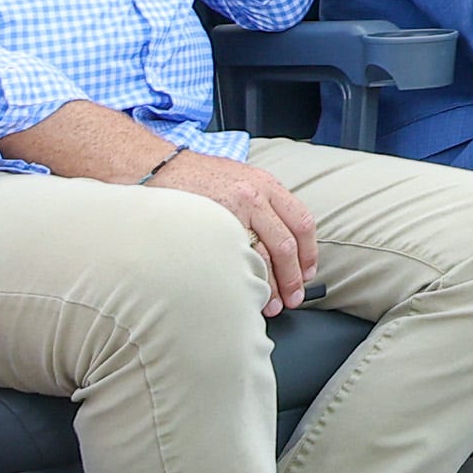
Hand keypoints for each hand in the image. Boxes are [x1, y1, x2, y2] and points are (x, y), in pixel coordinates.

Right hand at [147, 150, 319, 312]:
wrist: (163, 167)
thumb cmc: (202, 178)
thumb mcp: (243, 180)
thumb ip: (265, 205)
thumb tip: (281, 244)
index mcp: (267, 185)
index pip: (302, 222)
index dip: (308, 253)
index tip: (307, 275)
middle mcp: (255, 196)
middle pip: (286, 244)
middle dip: (292, 277)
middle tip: (293, 298)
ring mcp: (232, 211)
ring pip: (262, 255)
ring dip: (270, 285)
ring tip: (270, 305)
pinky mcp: (211, 225)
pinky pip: (235, 257)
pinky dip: (243, 278)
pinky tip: (244, 293)